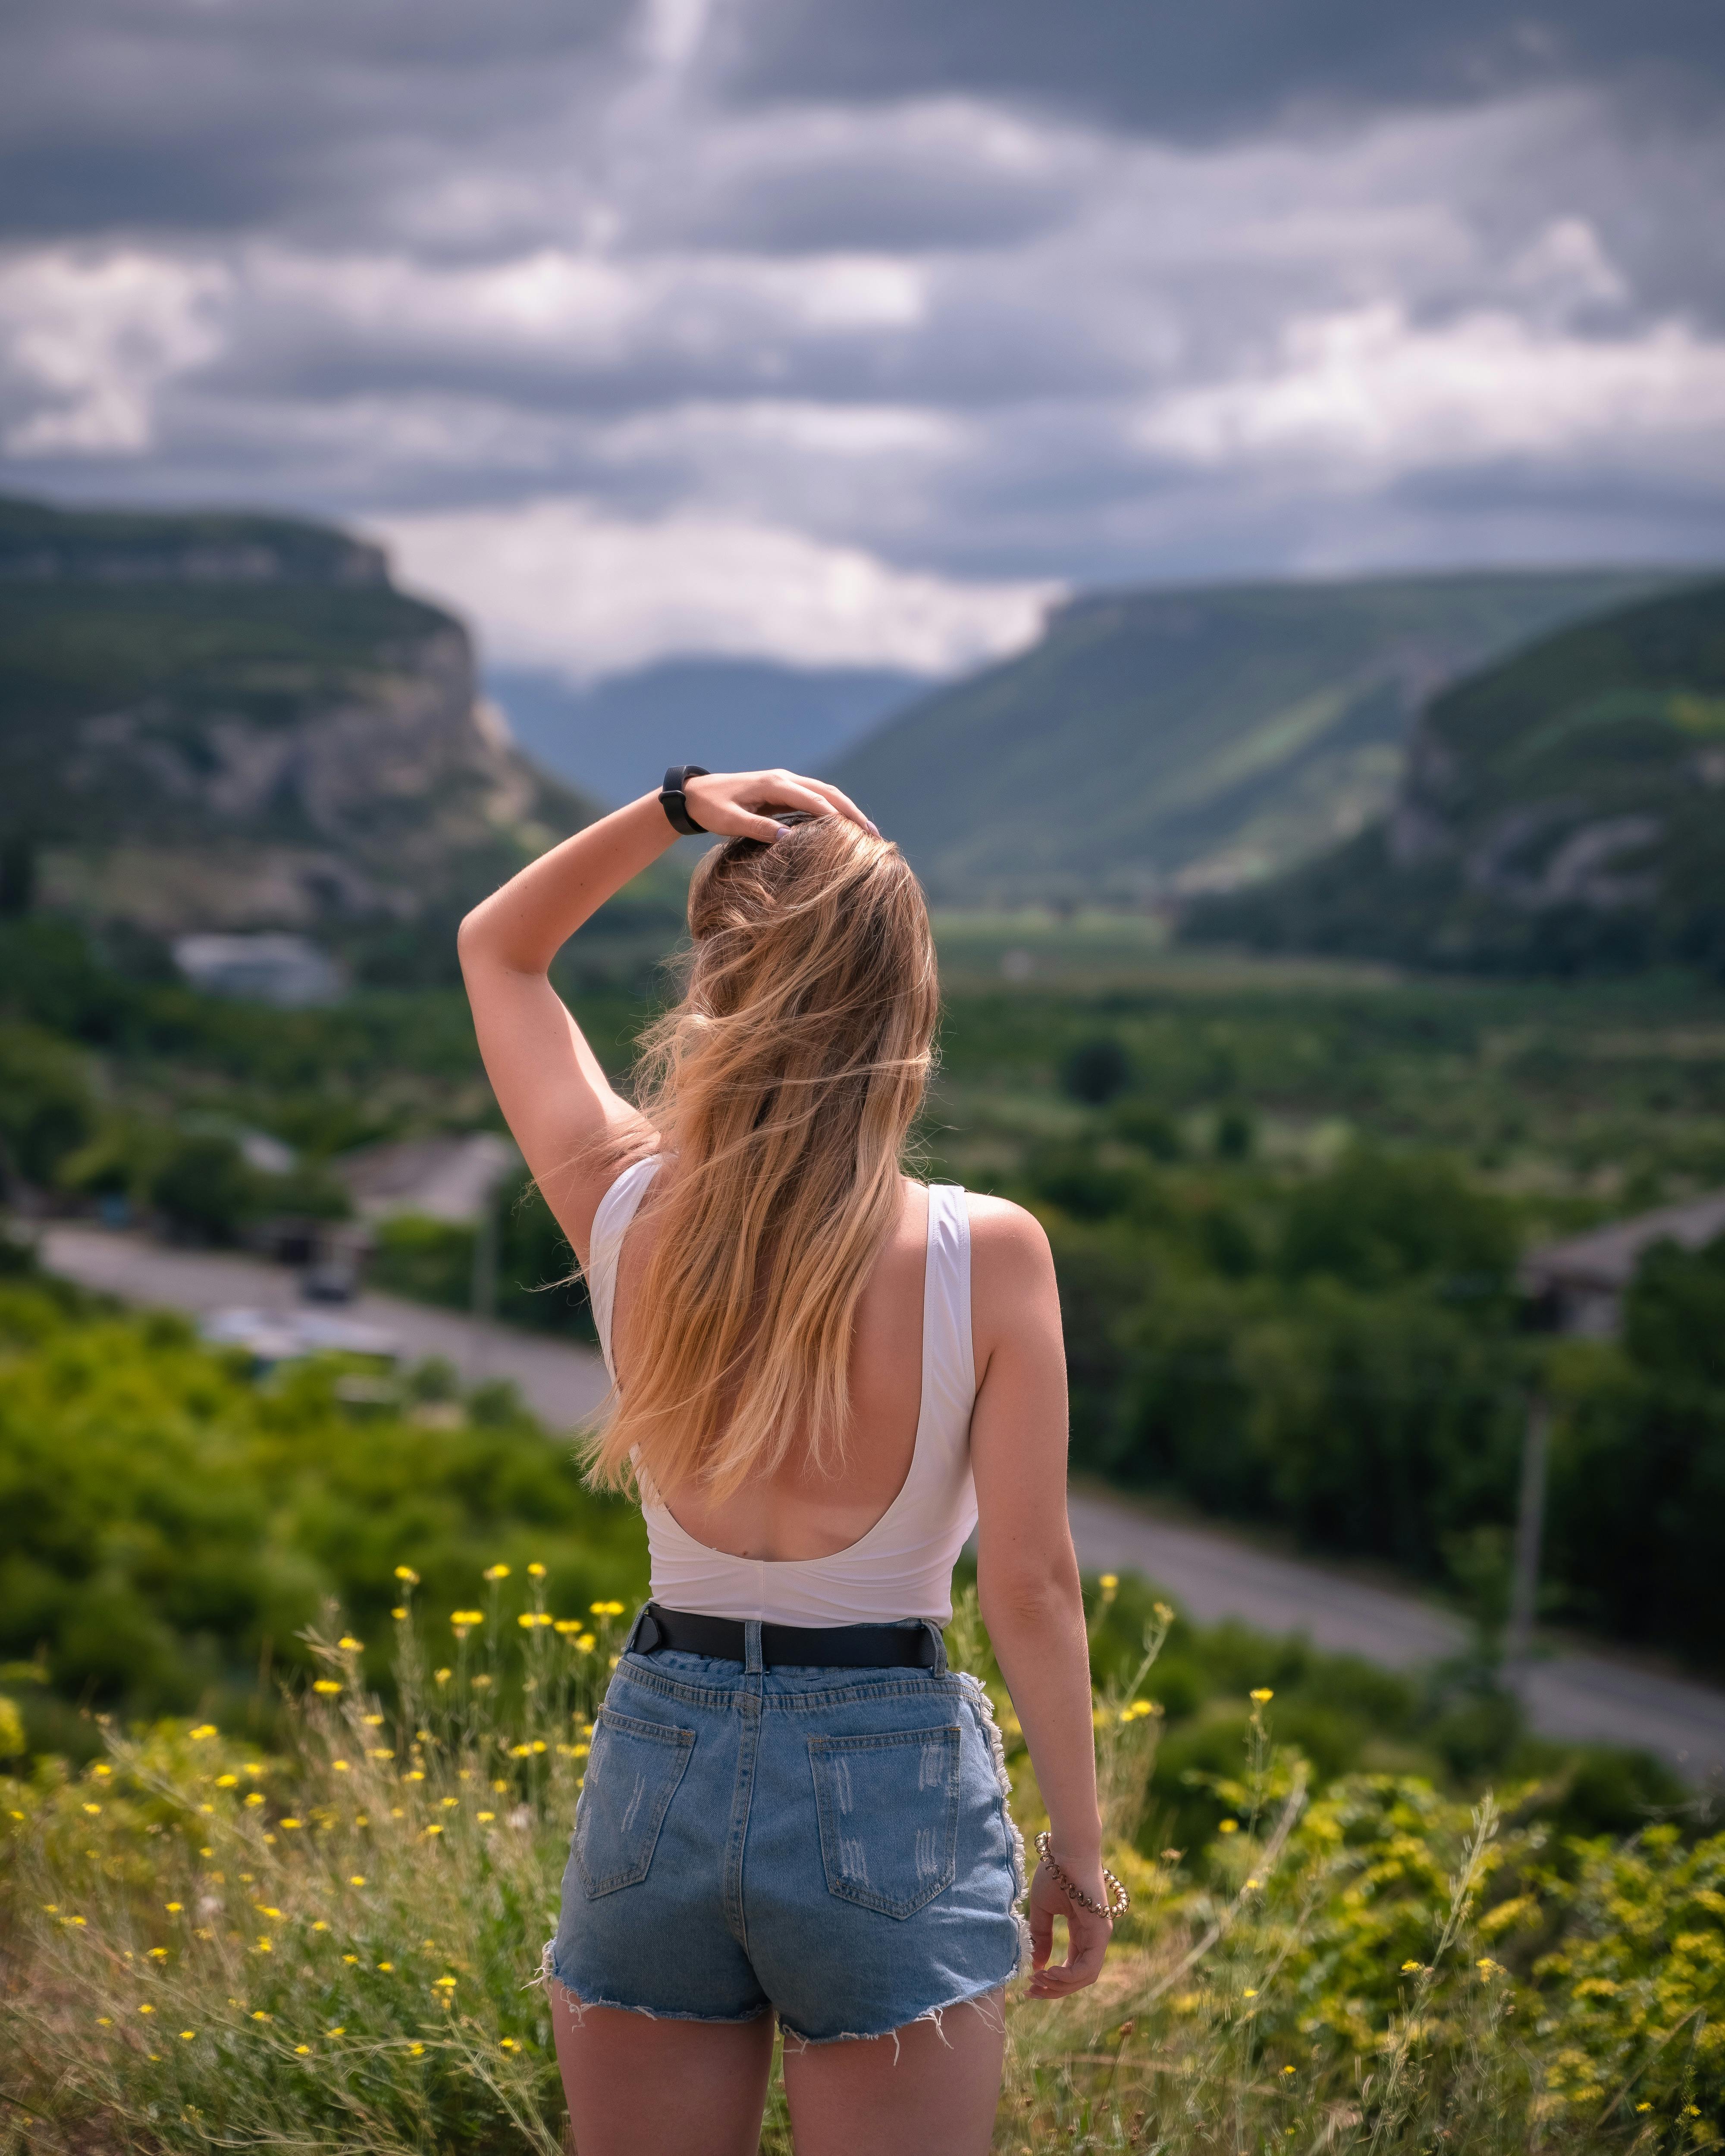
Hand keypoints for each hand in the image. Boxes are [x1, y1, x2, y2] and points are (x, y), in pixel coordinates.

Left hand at [680, 768, 877, 846]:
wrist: (695, 794)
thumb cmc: (711, 809)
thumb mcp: (731, 821)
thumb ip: (759, 829)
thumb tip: (789, 838)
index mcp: (774, 784)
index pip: (814, 799)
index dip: (838, 816)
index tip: (858, 834)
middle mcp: (784, 779)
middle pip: (828, 792)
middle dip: (852, 811)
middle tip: (874, 834)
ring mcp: (785, 782)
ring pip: (824, 792)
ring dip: (846, 809)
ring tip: (867, 831)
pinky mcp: (782, 790)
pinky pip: (814, 796)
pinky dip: (832, 808)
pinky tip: (843, 825)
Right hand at [1026, 1854, 1111, 1998]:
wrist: (1067, 1848)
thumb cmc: (1055, 1872)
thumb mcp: (1043, 1910)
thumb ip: (1041, 1936)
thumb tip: (1038, 1966)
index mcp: (1083, 1932)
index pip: (1072, 1968)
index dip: (1052, 1981)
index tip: (1029, 1983)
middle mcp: (1094, 1937)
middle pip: (1079, 1978)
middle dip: (1054, 1990)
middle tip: (1031, 1992)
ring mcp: (1100, 1935)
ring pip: (1085, 1977)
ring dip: (1060, 1985)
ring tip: (1038, 1980)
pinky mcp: (1100, 1931)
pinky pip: (1088, 1966)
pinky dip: (1069, 1976)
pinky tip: (1050, 1972)